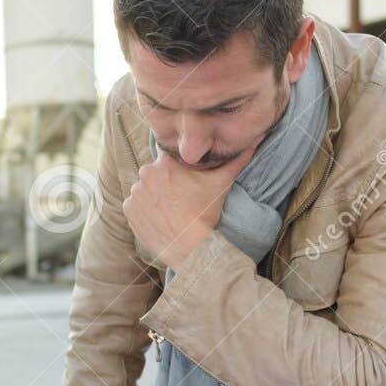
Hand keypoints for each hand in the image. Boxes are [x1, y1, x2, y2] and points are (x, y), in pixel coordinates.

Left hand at [123, 150, 234, 269]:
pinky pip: (135, 205)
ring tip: (171, 209)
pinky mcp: (128, 209)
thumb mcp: (222, 183)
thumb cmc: (206, 213)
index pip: (169, 157)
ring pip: (145, 189)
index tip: (185, 180)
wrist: (189, 247)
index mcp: (165, 162)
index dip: (178, 168)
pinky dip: (144, 210)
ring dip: (154, 195)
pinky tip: (160, 217)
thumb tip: (257, 138)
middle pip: (156, 173)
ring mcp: (135, 192)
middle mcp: (145, 173)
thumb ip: (237, 158)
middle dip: (165, 182)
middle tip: (180, 198)